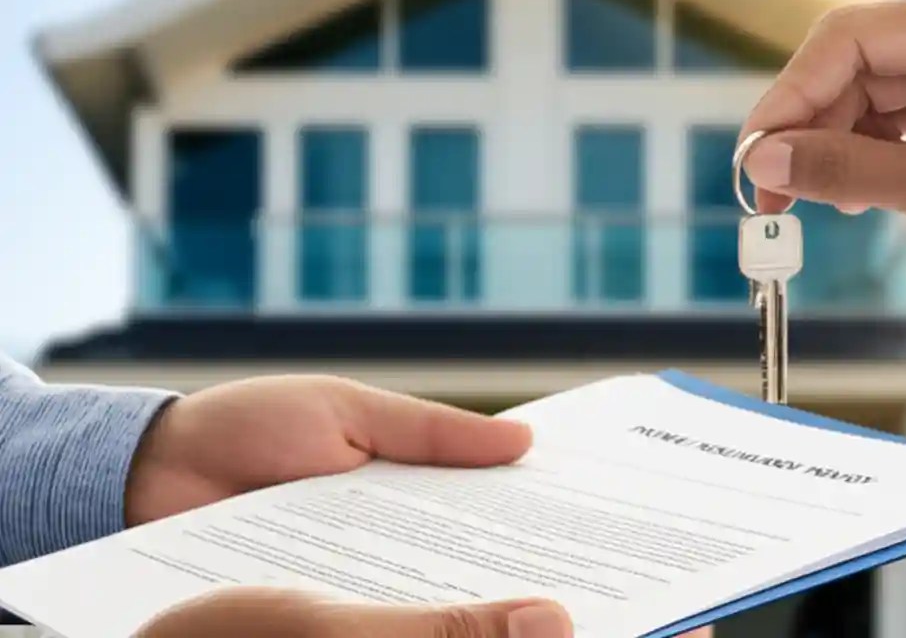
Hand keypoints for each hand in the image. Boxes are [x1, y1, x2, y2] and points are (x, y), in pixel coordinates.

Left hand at [125, 376, 713, 636]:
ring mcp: (373, 580)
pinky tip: (489, 629)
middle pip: (501, 561)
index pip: (511, 502)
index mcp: (418, 481)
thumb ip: (431, 432)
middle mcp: (406, 537)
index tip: (633, 522)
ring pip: (458, 602)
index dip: (571, 513)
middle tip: (639, 588)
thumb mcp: (347, 413)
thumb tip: (525, 444)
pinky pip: (398, 622)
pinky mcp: (336, 613)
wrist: (144, 479)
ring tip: (587, 614)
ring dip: (516, 609)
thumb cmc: (246, 430)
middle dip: (570, 572)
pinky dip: (440, 627)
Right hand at [741, 0, 905, 349]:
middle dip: (809, 128)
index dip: (788, 97)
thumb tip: (767, 159)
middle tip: (770, 192)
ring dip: (839, 147)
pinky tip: (855, 195)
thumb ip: (846, 169)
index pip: (848, 41)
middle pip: (856, 66)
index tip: (753, 156)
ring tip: (811, 201)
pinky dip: (874, 157)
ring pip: (875, 96)